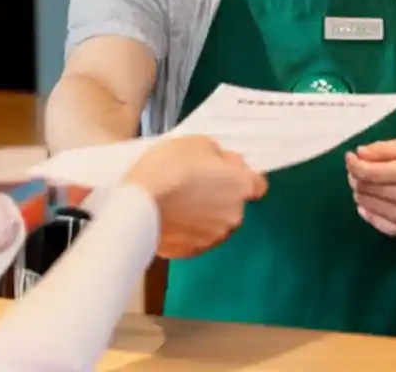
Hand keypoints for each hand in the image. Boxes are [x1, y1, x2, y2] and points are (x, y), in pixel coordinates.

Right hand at [124, 136, 267, 258]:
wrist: (137, 205)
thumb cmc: (168, 169)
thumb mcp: (198, 143)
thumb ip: (219, 154)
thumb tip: (224, 163)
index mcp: (241, 187)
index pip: (258, 184)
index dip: (242, 175)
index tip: (226, 172)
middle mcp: (234, 216)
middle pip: (234, 204)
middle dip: (220, 195)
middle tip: (195, 184)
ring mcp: (213, 237)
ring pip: (215, 223)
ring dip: (204, 214)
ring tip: (178, 202)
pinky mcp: (191, 251)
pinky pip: (194, 238)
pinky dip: (186, 230)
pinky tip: (170, 218)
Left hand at [345, 140, 395, 236]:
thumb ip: (383, 148)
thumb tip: (359, 153)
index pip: (369, 172)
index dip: (354, 164)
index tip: (350, 157)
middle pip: (363, 187)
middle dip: (356, 176)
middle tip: (362, 168)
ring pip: (363, 202)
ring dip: (360, 190)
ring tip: (371, 182)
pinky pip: (370, 218)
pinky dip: (366, 207)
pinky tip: (375, 199)